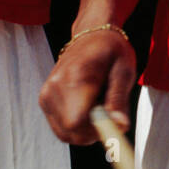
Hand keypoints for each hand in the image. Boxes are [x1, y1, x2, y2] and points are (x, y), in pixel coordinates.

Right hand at [39, 27, 135, 145]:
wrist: (91, 35)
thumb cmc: (111, 50)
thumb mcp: (124, 71)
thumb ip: (119, 99)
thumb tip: (120, 126)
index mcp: (75, 77)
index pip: (75, 122)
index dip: (95, 131)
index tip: (112, 123)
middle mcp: (55, 87)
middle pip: (70, 131)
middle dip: (92, 132)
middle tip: (108, 113)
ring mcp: (46, 94)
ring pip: (64, 133)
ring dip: (85, 129)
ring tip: (97, 105)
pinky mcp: (44, 100)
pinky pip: (60, 127)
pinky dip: (76, 125)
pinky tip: (87, 107)